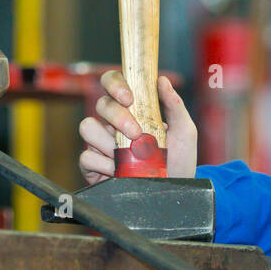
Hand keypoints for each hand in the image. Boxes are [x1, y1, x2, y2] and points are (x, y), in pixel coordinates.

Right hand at [78, 70, 196, 184]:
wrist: (175, 190)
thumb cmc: (179, 159)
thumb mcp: (184, 130)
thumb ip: (174, 104)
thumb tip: (160, 80)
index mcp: (131, 108)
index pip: (113, 83)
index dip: (115, 84)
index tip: (129, 97)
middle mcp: (112, 122)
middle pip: (101, 104)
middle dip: (118, 116)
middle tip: (136, 133)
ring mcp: (101, 143)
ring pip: (87, 127)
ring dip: (106, 141)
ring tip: (128, 155)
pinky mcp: (94, 165)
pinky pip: (86, 157)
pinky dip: (103, 164)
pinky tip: (118, 170)